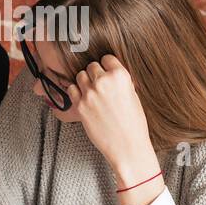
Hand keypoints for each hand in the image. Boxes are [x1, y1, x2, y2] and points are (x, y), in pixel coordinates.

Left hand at [67, 54, 158, 184]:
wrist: (127, 146)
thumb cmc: (134, 123)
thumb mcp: (133, 95)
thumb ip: (120, 81)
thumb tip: (110, 72)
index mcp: (120, 76)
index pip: (106, 58)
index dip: (107, 66)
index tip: (107, 73)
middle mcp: (104, 82)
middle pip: (91, 66)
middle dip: (95, 74)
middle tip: (100, 85)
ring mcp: (90, 93)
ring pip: (80, 75)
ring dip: (84, 81)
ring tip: (92, 92)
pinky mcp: (80, 106)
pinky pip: (71, 89)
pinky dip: (76, 92)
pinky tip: (84, 99)